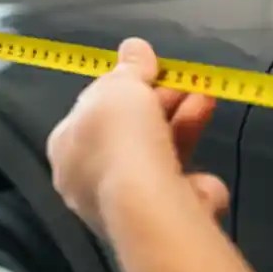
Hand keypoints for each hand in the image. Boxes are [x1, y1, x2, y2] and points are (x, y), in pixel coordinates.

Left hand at [46, 37, 229, 234]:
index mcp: (66, 146)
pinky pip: (177, 191)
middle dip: (161, 102)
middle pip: (128, 132)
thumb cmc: (122, 137)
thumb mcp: (122, 85)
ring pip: (157, 157)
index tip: (151, 71)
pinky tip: (203, 170)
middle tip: (186, 82)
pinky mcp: (156, 224)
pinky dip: (192, 177)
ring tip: (206, 99)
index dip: (123, 86)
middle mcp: (86, 180)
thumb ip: (129, 67)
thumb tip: (134, 47)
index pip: (92, 110)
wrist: (149, 203)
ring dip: (183, 123)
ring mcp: (120, 205)